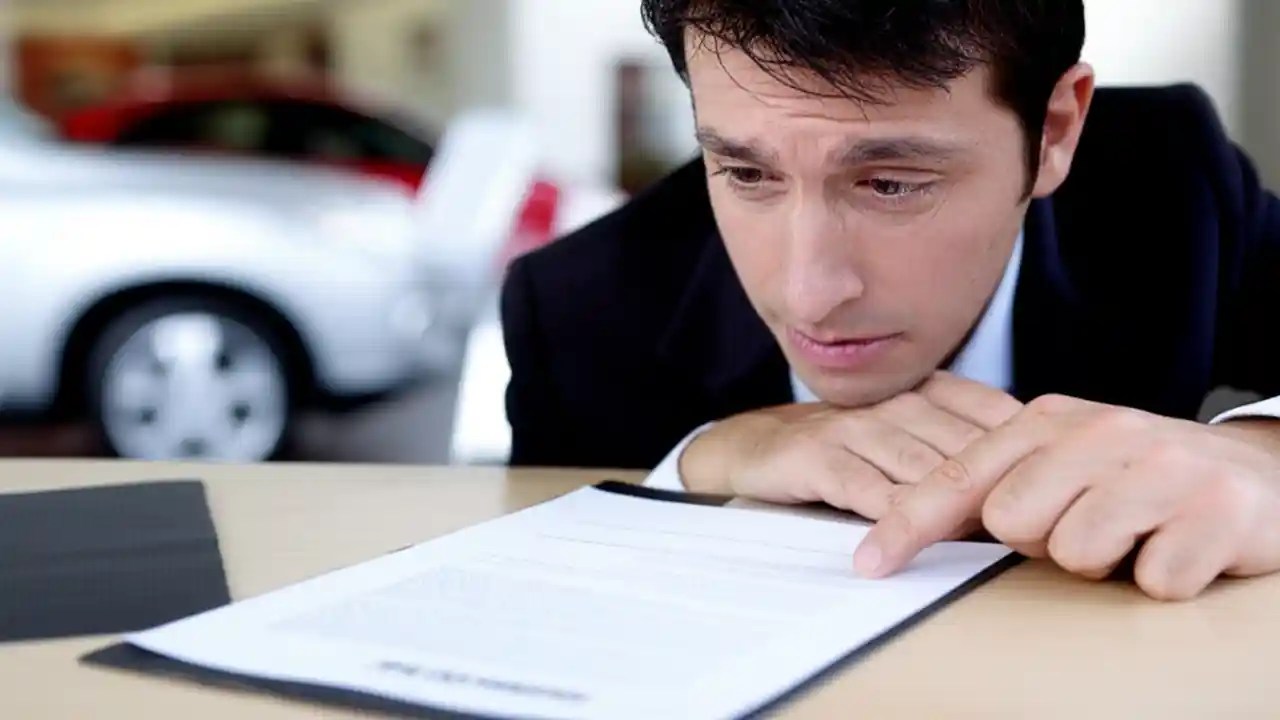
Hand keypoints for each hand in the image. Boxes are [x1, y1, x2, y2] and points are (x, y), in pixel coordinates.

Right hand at [680, 373, 1022, 518]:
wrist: (751, 446)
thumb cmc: (842, 449)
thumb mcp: (904, 432)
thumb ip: (959, 446)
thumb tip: (1033, 484)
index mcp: (923, 392)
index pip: (993, 412)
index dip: (1028, 449)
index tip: (1059, 482)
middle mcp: (893, 403)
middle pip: (966, 447)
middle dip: (1003, 487)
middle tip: (1039, 525)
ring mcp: (856, 428)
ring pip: (923, 470)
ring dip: (960, 507)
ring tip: (993, 539)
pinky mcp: (819, 457)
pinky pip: (868, 491)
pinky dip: (897, 519)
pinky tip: (918, 538)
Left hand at [854, 394, 1279, 599]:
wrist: (1260, 474)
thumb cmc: (1141, 475)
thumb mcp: (1065, 461)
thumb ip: (1000, 481)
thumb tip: (907, 517)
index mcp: (1051, 419)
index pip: (961, 477)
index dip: (908, 524)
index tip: (869, 563)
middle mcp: (1102, 431)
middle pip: (1013, 523)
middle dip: (1044, 541)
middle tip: (1091, 523)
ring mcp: (1162, 465)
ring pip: (1078, 553)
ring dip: (1106, 562)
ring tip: (1137, 534)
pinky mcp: (1218, 509)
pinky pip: (1151, 580)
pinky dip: (1165, 579)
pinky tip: (1184, 546)